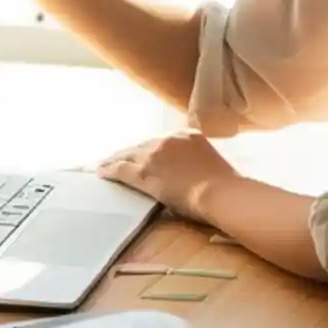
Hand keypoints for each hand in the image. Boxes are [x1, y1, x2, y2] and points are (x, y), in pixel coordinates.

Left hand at [97, 131, 239, 223]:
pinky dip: (110, 170)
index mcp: (188, 135)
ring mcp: (154, 154)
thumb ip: (199, 161)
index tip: (145, 153)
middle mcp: (168, 139)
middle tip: (120, 157)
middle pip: (143, 145)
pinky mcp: (144, 172)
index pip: (162, 141)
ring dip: (116, 159)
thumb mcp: (213, 164)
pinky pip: (121, 169)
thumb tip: (194, 172)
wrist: (220, 193)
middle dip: (131, 152)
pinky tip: (102, 172)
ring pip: (128, 155)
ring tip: (105, 163)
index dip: (151, 149)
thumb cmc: (225, 186)